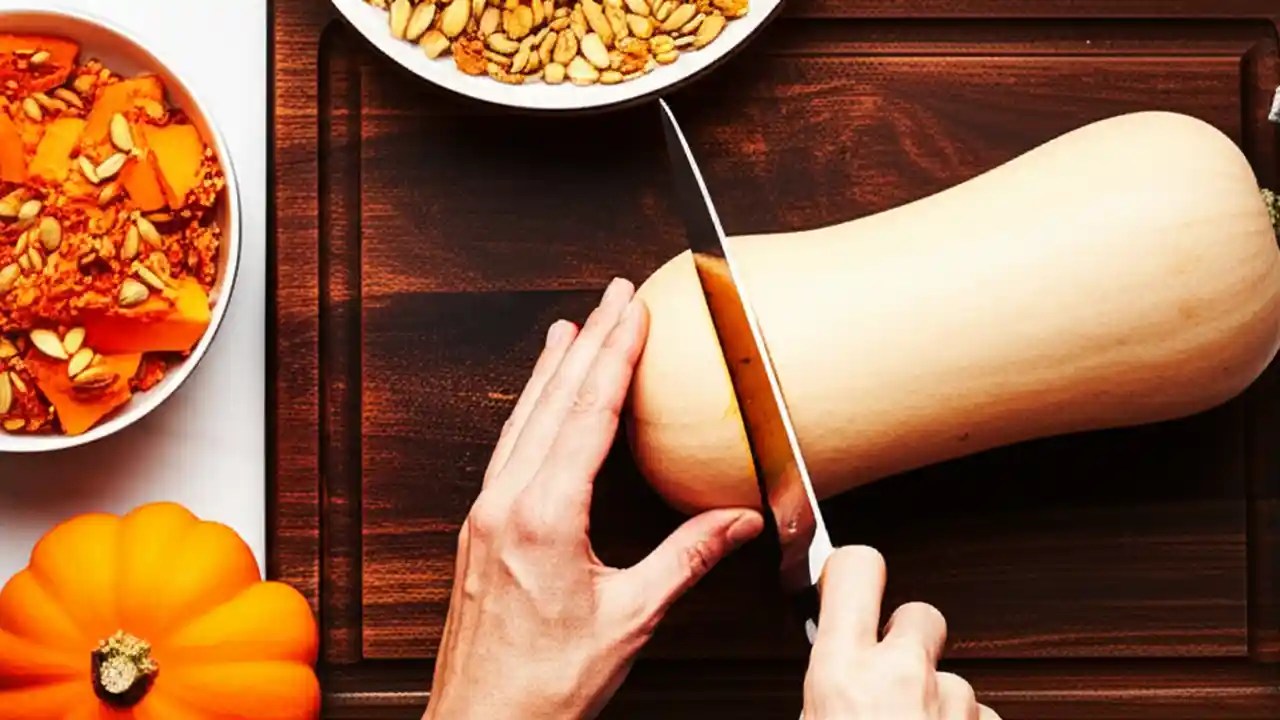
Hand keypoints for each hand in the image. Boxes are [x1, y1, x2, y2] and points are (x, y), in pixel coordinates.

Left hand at [424, 277, 764, 719]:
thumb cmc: (544, 686)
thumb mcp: (630, 620)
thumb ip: (686, 559)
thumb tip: (738, 521)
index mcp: (543, 517)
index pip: (587, 413)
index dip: (616, 354)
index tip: (633, 309)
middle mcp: (506, 504)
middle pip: (553, 402)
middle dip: (589, 340)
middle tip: (613, 294)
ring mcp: (486, 514)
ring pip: (523, 419)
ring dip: (553, 368)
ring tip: (572, 326)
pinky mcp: (480, 529)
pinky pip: (509, 448)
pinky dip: (531, 410)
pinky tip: (540, 402)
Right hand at [803, 547, 999, 719]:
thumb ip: (825, 690)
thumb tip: (827, 687)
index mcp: (844, 674)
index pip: (856, 569)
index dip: (851, 571)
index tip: (845, 580)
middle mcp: (905, 676)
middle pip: (920, 613)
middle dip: (908, 640)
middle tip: (887, 681)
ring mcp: (957, 703)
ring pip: (952, 676)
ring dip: (937, 700)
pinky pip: (980, 713)